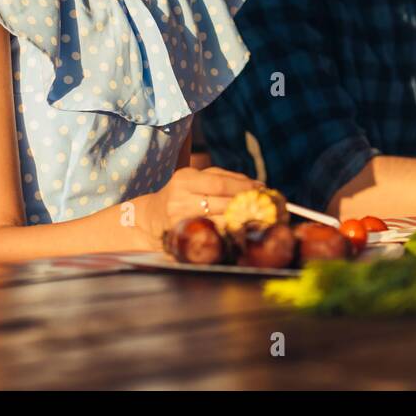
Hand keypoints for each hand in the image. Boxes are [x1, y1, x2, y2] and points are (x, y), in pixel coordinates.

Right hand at [140, 166, 260, 241]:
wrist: (149, 218)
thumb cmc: (180, 195)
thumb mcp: (195, 179)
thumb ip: (223, 179)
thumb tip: (258, 186)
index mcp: (185, 179)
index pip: (220, 183)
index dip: (243, 188)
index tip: (262, 190)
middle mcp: (180, 198)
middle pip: (221, 202)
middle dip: (246, 204)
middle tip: (265, 207)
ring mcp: (179, 219)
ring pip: (219, 220)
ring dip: (241, 220)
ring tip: (258, 219)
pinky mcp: (181, 236)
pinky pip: (210, 234)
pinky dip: (228, 232)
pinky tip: (240, 231)